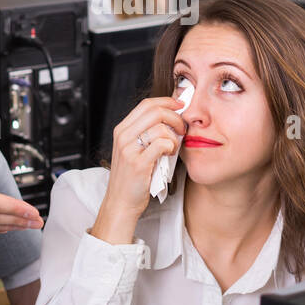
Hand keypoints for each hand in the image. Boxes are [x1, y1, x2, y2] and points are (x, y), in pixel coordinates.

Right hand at [90, 96, 185, 244]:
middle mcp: (123, 136)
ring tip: (175, 147)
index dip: (166, 101)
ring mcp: (129, 149)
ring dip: (175, 136)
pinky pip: (162, 144)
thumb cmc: (132, 177)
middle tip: (183, 128)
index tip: (181, 105)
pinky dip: (171, 147)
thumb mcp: (134, 149)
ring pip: (160, 127)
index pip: (146, 104)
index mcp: (122, 129)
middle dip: (175, 117)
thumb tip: (172, 117)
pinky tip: (170, 154)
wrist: (121, 202)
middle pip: (155, 111)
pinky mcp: (138, 163)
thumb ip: (147, 133)